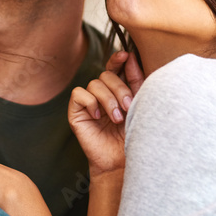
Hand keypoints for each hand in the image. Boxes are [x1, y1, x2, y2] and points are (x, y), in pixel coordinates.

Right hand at [68, 51, 145, 177]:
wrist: (122, 161)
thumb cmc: (133, 135)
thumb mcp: (139, 105)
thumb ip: (136, 81)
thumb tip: (131, 56)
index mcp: (118, 89)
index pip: (115, 66)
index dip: (118, 59)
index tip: (126, 55)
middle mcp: (102, 93)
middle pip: (107, 74)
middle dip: (120, 89)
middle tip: (128, 107)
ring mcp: (88, 102)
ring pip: (95, 83)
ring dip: (108, 100)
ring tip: (117, 119)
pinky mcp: (76, 112)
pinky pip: (79, 94)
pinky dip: (91, 103)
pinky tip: (98, 117)